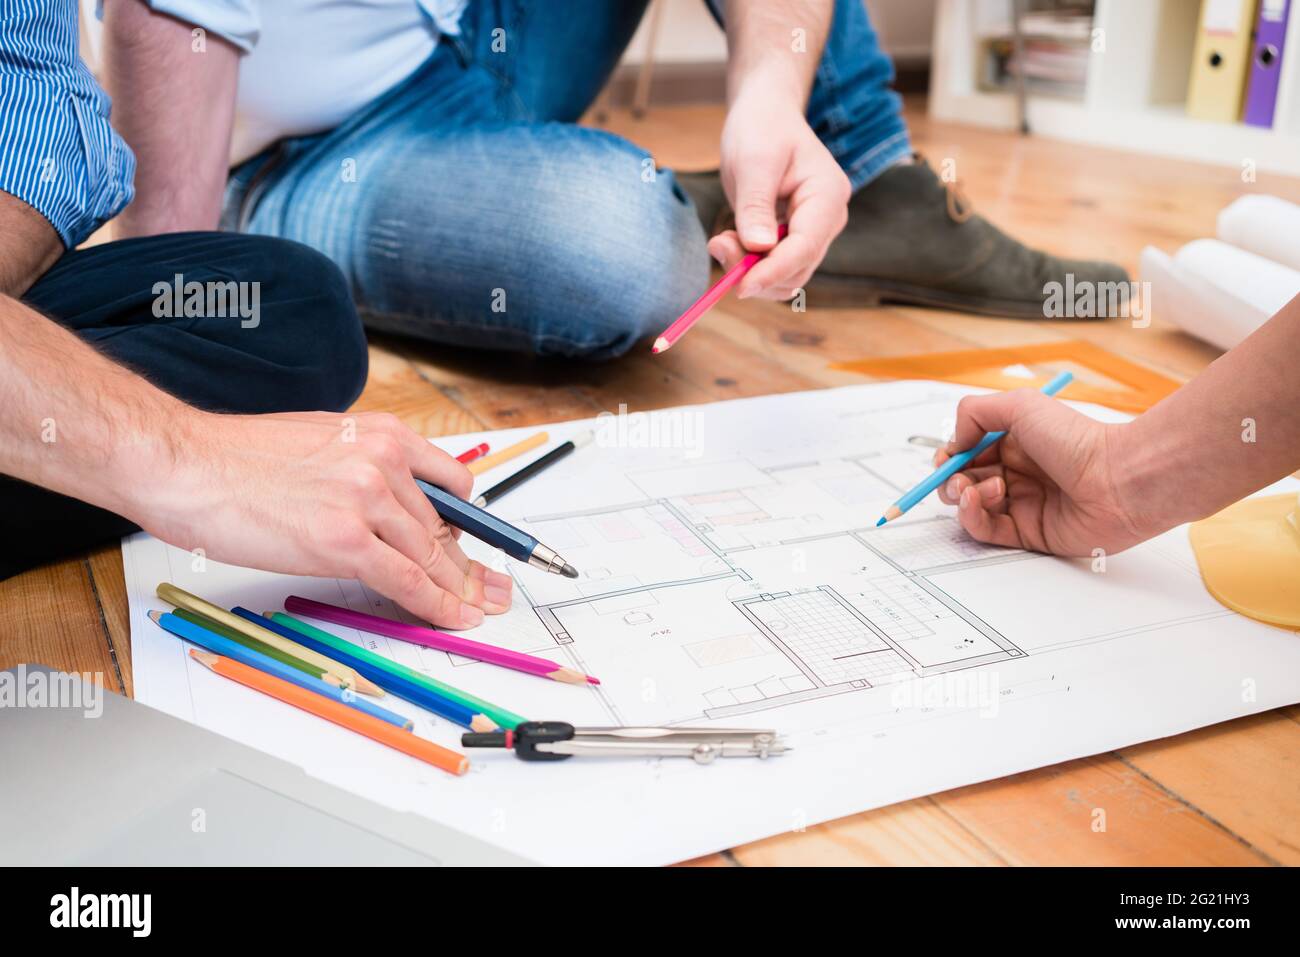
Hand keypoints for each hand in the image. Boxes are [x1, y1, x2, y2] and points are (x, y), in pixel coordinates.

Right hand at [132, 409, 512, 628]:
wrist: (186, 465)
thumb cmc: (237, 459)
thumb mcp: (322, 443)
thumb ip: (363, 469)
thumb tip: (391, 508)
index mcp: (381, 435)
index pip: (449, 486)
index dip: (469, 527)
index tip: (483, 548)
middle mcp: (383, 462)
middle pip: (443, 528)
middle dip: (469, 566)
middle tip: (495, 590)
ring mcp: (367, 501)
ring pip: (432, 557)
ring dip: (459, 591)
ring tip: (479, 610)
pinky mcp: (345, 540)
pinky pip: (408, 580)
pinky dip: (437, 605)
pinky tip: (455, 617)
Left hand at [709, 82, 850, 299]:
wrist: (766, 116)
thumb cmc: (761, 128)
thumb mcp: (753, 161)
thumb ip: (756, 206)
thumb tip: (759, 248)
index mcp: (828, 195)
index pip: (805, 247)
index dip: (773, 272)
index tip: (740, 287)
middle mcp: (828, 219)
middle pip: (797, 268)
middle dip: (757, 271)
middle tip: (717, 244)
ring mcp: (813, 231)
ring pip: (785, 275)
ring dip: (749, 270)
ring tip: (720, 239)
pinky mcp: (794, 238)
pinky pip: (775, 266)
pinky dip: (749, 264)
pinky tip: (729, 239)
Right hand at [935, 390, 1150, 555]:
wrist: (1118, 481)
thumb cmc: (1077, 440)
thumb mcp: (1020, 405)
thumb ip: (974, 413)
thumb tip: (954, 442)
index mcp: (1014, 443)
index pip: (968, 454)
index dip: (951, 458)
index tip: (946, 459)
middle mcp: (1017, 473)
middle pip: (964, 482)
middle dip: (951, 480)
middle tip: (957, 478)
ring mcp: (1022, 504)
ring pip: (971, 507)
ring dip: (963, 496)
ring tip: (981, 488)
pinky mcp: (1028, 533)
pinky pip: (986, 531)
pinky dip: (972, 517)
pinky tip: (977, 501)